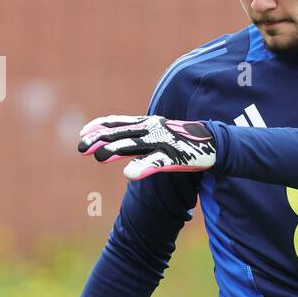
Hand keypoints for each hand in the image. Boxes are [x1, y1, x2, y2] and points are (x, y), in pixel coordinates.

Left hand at [78, 115, 216, 179]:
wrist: (215, 143)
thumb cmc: (181, 141)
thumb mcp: (156, 137)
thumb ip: (133, 141)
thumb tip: (108, 147)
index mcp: (147, 124)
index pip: (117, 122)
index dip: (98, 127)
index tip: (82, 135)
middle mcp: (152, 129)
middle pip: (120, 133)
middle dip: (99, 139)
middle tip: (82, 148)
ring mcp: (163, 141)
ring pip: (135, 145)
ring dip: (115, 149)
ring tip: (100, 157)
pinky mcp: (175, 156)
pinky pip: (156, 162)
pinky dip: (142, 167)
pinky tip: (129, 174)